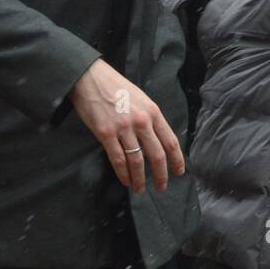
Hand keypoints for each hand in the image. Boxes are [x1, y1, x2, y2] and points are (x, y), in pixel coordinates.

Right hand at [69, 58, 185, 194]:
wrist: (90, 78)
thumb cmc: (116, 87)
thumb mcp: (141, 99)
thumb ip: (150, 118)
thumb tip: (156, 139)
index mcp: (153, 111)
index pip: (170, 140)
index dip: (176, 159)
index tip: (179, 172)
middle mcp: (142, 121)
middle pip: (157, 154)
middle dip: (161, 174)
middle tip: (162, 187)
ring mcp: (124, 128)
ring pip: (137, 160)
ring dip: (140, 178)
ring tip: (140, 189)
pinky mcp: (106, 134)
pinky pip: (118, 159)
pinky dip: (123, 173)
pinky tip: (126, 180)